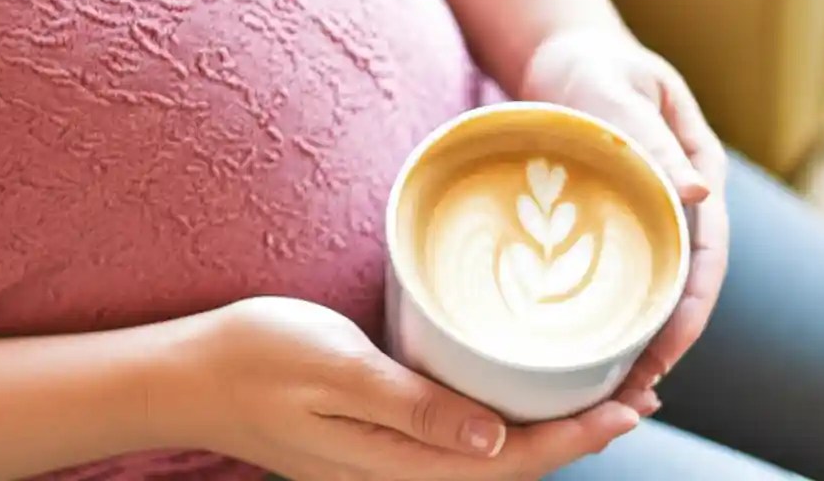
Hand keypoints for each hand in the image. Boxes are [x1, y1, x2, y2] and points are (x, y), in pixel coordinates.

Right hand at [161, 297, 639, 479]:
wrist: (184, 375)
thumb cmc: (255, 355)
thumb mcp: (334, 368)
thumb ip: (412, 408)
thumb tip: (493, 441)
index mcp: (393, 460)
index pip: (508, 463)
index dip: (574, 437)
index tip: (630, 404)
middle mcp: (396, 475)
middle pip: (509, 469)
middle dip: (577, 437)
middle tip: (640, 394)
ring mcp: (383, 465)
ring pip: (488, 462)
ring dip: (547, 434)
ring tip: (601, 399)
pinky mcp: (374, 445)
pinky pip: (458, 448)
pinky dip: (505, 427)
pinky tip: (520, 401)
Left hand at [522, 30, 730, 411]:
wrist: (563, 53)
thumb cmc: (592, 62)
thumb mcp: (617, 89)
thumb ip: (651, 135)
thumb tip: (698, 191)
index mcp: (698, 170)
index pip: (707, 252)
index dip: (692, 308)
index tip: (665, 351)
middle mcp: (683, 201)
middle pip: (686, 284)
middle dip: (668, 340)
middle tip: (634, 392)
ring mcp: (651, 214)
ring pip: (656, 287)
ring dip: (640, 336)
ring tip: (612, 387)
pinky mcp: (617, 223)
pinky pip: (621, 276)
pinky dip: (611, 314)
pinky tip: (589, 349)